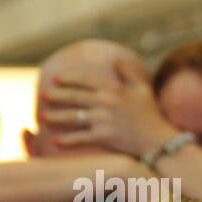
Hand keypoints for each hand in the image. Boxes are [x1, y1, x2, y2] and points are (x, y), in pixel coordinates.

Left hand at [40, 59, 178, 158]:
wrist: (159, 140)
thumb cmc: (151, 115)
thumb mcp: (143, 89)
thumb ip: (128, 73)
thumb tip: (115, 59)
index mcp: (113, 88)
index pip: (85, 80)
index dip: (68, 79)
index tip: (56, 79)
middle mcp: (106, 102)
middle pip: (74, 96)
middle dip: (55, 95)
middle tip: (42, 95)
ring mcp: (104, 119)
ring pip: (72, 117)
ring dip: (55, 117)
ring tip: (43, 117)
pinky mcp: (104, 137)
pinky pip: (80, 138)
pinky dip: (67, 141)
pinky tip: (55, 141)